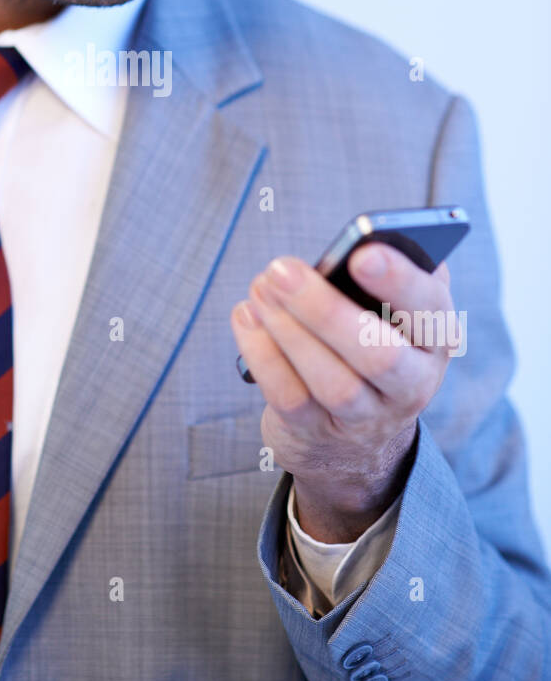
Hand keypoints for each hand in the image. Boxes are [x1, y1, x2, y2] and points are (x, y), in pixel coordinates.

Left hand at [230, 246, 459, 541]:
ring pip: (333, 383)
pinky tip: (246, 316)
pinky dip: (263, 353)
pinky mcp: (317, 433)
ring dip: (289, 330)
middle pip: (378, 355)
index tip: (361, 254)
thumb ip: (389, 274)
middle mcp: (412, 384)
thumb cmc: (370, 343)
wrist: (355, 439)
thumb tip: (364, 241)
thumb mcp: (393, 312)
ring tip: (261, 288)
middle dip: (325, 310)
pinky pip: (290, 397)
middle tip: (282, 270)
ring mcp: (366, 418)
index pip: (430, 309)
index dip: (400, 282)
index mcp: (434, 339)